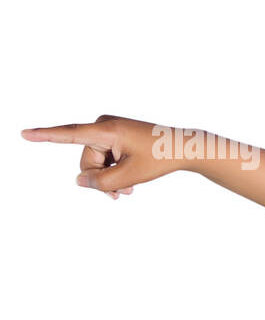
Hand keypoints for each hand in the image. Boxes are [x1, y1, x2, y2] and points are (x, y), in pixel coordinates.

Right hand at [21, 115, 191, 198]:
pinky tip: (128, 184)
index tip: (25, 134)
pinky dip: (114, 172)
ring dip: (109, 179)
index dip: (45, 136)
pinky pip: (105, 158)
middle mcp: (104, 125)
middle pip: (87, 160)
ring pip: (96, 163)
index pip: (69, 134)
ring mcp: (110, 130)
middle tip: (121, 194)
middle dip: (100, 179)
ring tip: (128, 191)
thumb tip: (79, 181)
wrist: (184, 148)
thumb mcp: (130, 176)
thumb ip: (101, 182)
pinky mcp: (116, 136)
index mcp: (106, 130)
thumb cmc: (161, 158)